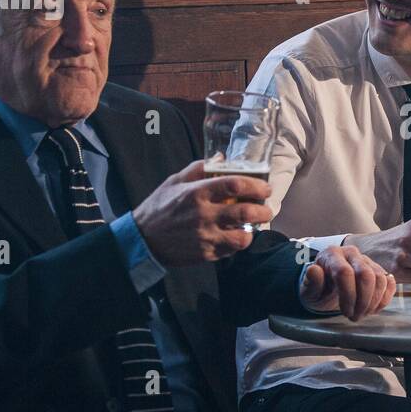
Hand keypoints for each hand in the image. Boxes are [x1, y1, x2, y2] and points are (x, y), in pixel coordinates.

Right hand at [132, 160, 272, 265]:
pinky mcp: (206, 253)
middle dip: (263, 210)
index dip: (255, 185)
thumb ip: (199, 169)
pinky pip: (230, 250)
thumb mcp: (175, 181)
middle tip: (266, 208)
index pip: (235, 184)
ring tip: (253, 225)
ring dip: (252, 231)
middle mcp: (203, 215)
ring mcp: (205, 237)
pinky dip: (236, 243)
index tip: (264, 188)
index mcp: (197, 193)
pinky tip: (235, 236)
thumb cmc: (159, 207)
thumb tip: (221, 157)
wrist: (143, 240)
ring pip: (242, 237)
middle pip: (245, 212)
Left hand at [299, 243, 395, 320]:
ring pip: (380, 279)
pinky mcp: (378, 270)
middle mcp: (351, 253)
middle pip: (366, 275)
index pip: (344, 273)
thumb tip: (314, 271)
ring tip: (362, 314)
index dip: (347, 296)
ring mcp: (366, 260)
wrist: (326, 288)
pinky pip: (389, 282)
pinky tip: (373, 309)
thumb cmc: (317, 290)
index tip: (345, 312)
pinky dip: (385, 298)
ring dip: (374, 302)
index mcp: (332, 254)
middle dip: (363, 301)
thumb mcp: (309, 291)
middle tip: (355, 317)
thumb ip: (311, 282)